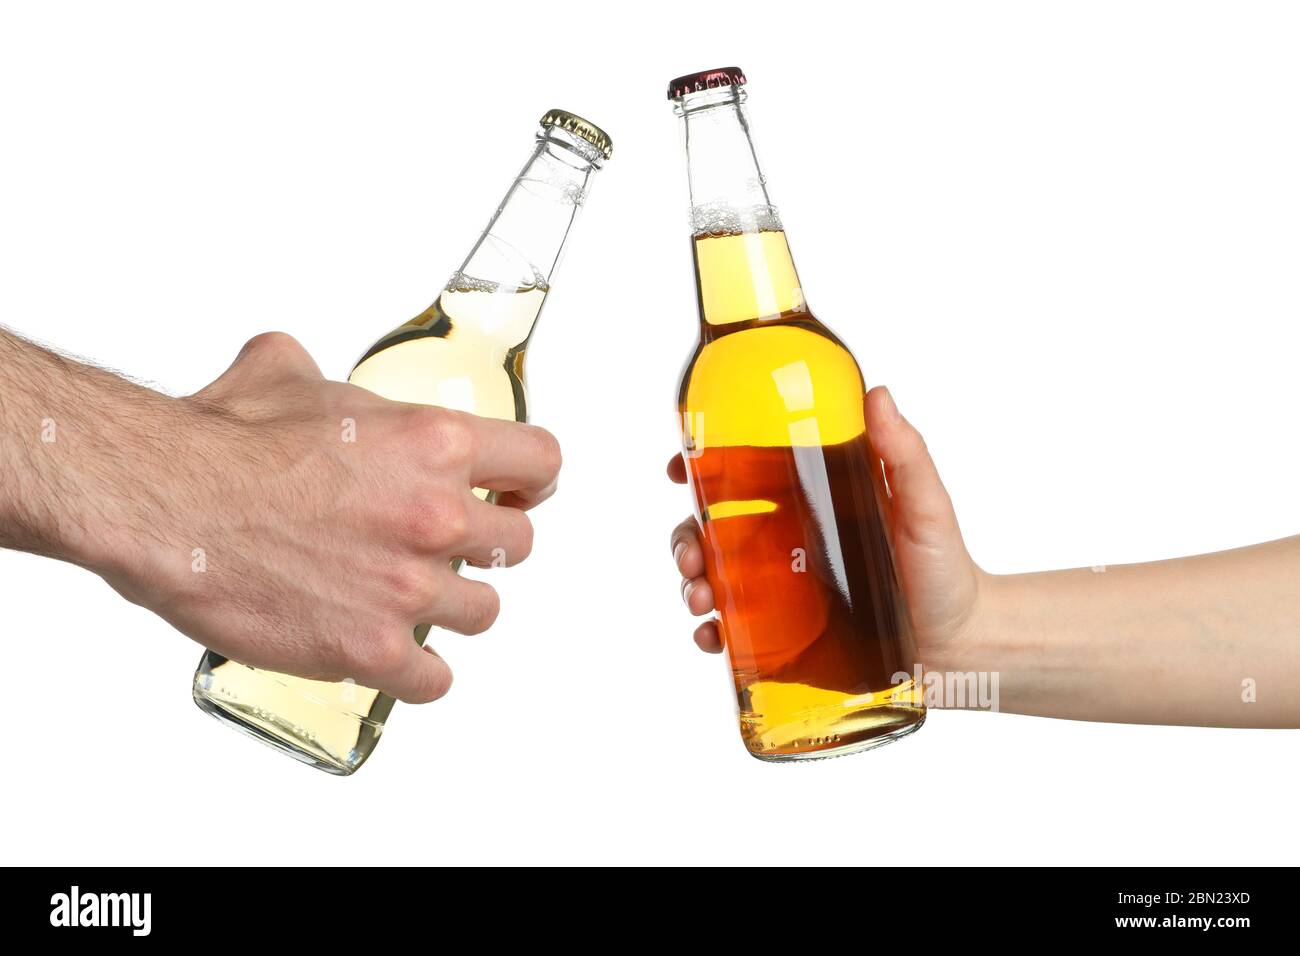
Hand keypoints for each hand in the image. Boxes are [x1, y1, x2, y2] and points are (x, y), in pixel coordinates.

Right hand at [95, 333, 560, 702]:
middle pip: (519, 544)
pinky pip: (434, 680)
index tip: (519, 490)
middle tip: (451, 547)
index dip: (532, 478)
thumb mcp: (284, 372)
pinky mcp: (371, 649)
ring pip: (484, 611)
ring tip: (414, 598)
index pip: (541, 462)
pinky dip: (419, 673)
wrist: (166, 504)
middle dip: (488, 545)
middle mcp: (437, 516)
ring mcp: (409, 588)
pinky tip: (397, 658)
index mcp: (436, 443)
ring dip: (454, 606)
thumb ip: (321, 373)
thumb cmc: (220, 442)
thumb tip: (306, 369)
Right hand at [668, 385, 985, 673]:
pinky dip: (711, 635)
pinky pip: (734, 634)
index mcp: (809, 502)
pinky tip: (713, 637)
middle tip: (690, 553)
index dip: (701, 469)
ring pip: (714, 579)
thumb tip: (878, 394)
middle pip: (713, 530)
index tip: (679, 469)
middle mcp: (787, 544)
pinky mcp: (786, 641)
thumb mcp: (925, 506)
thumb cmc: (947, 570)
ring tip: (699, 597)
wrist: (964, 647)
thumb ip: (905, 454)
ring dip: (691, 583)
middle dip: (684, 538)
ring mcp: (782, 594)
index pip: (742, 477)